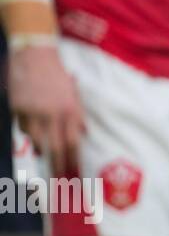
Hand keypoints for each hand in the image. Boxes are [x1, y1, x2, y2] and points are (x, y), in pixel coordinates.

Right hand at [7, 45, 84, 177]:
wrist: (35, 56)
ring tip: (44, 156)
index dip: (73, 161)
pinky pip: (23, 128)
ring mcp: (34, 112)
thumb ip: (78, 116)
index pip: (74, 143)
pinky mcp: (18, 109)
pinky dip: (28, 133)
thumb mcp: (74, 94)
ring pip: (36, 140)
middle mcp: (54, 113)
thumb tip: (83, 135)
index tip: (74, 174)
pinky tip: (32, 133)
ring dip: (41, 150)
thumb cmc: (57, 76)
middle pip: (56, 147)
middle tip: (58, 179)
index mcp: (71, 110)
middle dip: (58, 166)